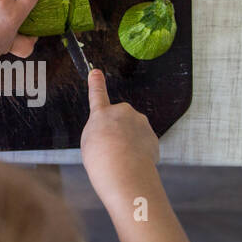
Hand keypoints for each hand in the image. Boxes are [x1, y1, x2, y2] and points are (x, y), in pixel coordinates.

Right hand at [81, 69, 159, 203]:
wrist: (123, 169)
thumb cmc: (101, 158)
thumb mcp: (89, 142)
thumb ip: (100, 131)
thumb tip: (114, 132)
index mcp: (102, 113)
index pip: (98, 94)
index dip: (96, 83)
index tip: (96, 72)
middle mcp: (123, 112)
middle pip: (119, 121)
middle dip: (117, 132)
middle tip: (110, 150)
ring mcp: (140, 123)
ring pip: (133, 133)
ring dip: (128, 144)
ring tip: (121, 159)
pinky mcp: (152, 137)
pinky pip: (144, 145)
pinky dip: (139, 154)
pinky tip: (133, 163)